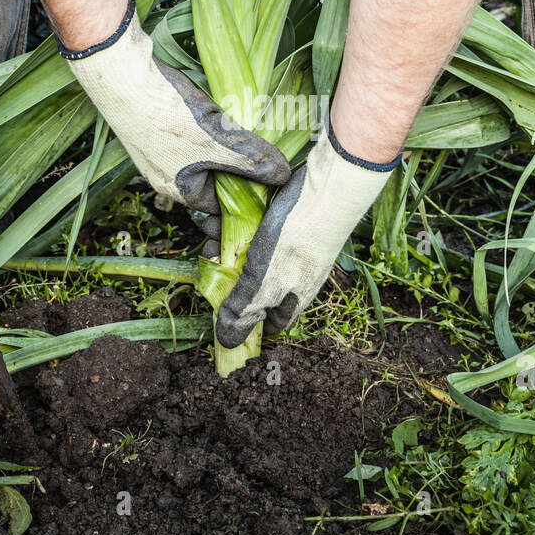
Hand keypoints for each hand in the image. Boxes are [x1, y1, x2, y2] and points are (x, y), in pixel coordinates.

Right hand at [64, 0, 289, 212]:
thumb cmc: (167, 115)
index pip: (224, 204)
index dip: (250, 192)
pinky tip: (216, 110)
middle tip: (261, 147)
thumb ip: (251, 161)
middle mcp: (168, 176)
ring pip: (203, 155)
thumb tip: (284, 175)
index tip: (272, 175)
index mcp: (181, 191)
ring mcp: (158, 152)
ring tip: (241, 126)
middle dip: (237, 165)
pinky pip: (189, 136)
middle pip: (214, 178)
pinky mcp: (155, 127)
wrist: (122, 78)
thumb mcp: (218, 141)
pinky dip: (206, 127)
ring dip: (223, 143)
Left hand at [214, 127, 397, 348]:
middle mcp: (294, 277)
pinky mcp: (289, 224)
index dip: (244, 323)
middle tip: (210, 252)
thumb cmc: (296, 241)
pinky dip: (240, 223)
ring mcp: (293, 250)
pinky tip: (227, 211)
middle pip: (253, 285)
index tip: (219, 308)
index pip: (268, 324)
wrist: (324, 192)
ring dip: (226, 242)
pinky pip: (259, 230)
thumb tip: (226, 342)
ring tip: (211, 225)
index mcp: (292, 299)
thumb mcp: (264, 282)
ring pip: (252, 254)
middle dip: (226, 271)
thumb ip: (244, 311)